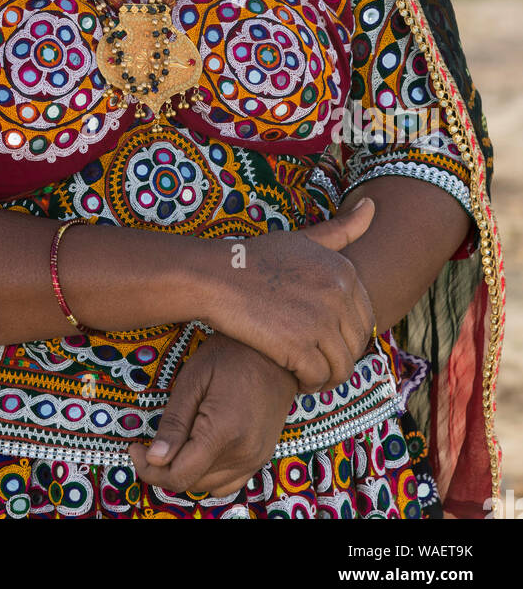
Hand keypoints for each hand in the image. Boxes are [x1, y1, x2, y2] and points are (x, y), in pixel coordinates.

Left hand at [129, 332, 297, 497]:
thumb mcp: (193, 380)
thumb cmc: (229, 355)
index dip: (149, 469)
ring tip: (175, 443)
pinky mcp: (263, 455)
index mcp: (223, 433)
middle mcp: (243, 454)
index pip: (179, 475)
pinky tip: (200, 449)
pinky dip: (209, 474)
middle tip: (149, 444)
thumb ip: (174, 423)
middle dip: (165, 468)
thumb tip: (154, 460)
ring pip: (209, 486)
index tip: (135, 448)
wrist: (274, 350)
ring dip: (187, 472)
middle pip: (192, 483)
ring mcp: (256, 458)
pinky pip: (229, 482)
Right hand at [200, 195, 375, 391]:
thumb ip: (341, 229)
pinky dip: (308, 384)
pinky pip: (319, 378)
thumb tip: (372, 204)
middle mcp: (338, 293)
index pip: (366, 319)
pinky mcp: (300, 346)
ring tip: (305, 372)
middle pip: (355, 345)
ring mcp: (321, 320)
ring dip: (325, 377)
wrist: (215, 277)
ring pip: (341, 367)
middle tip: (312, 357)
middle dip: (338, 357)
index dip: (345, 334)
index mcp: (344, 271)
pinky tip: (293, 376)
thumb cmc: (255, 259)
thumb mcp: (301, 239)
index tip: (321, 336)